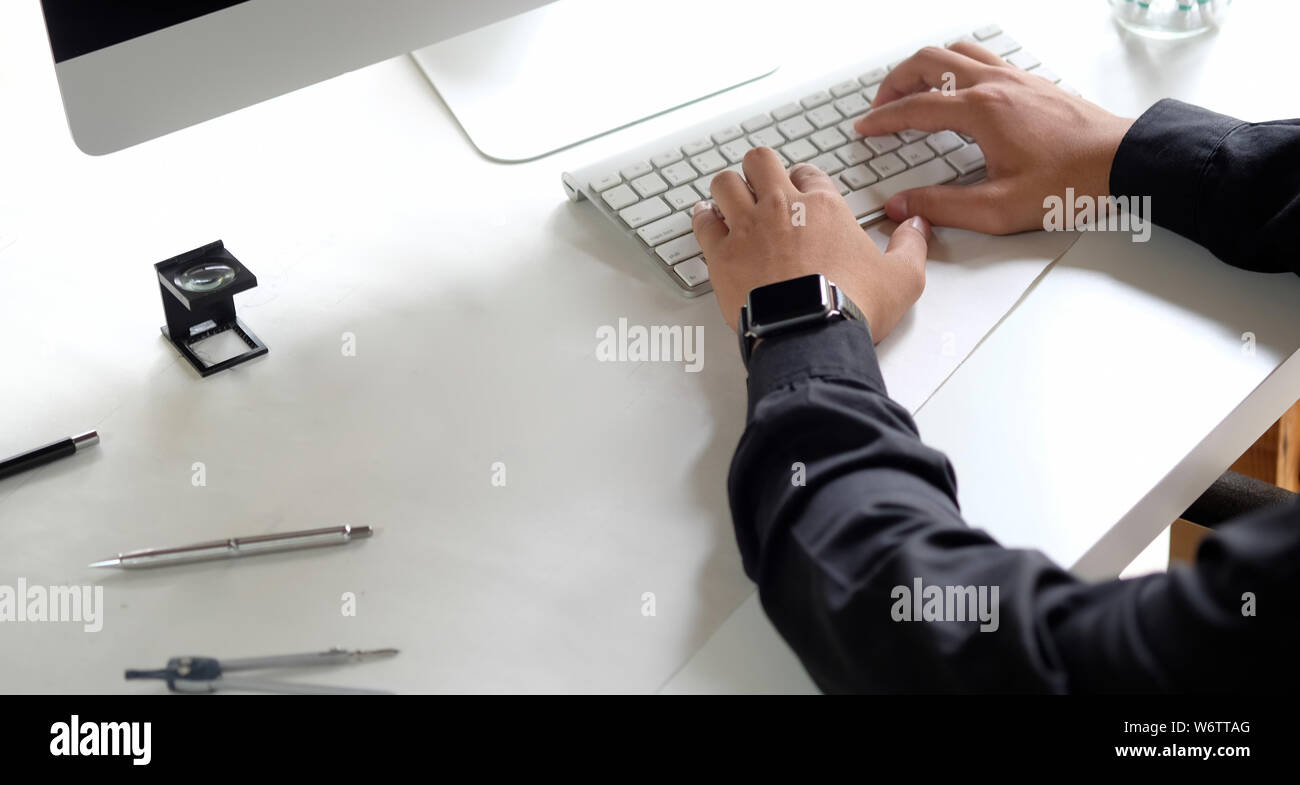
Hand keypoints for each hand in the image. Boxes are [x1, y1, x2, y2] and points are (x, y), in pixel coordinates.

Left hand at [691, 147, 930, 341]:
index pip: (808, 174)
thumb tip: (918, 226)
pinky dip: (703, 218)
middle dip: (761, 170)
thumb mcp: (903, 277)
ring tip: (730, 199)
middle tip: (762, 186)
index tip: (802, 194)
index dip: (804, 182)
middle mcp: (782, 207)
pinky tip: (707, 221)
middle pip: (761, 162)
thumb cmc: (853, 306)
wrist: (811, 335)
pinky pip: (702, 221)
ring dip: (728, 188)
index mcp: (823, 206)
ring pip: (725, 183)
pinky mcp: (721, 254)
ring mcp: (747, 228)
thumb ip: (912, 246)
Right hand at [857, 42, 1134, 233]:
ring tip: (913, 88)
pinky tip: (959, 88)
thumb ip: (942, 207)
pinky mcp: (1033, 82)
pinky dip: (958, 65)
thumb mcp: (998, 208)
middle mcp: (996, 84)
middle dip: (896, 81)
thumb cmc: (1070, 183)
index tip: (864, 128)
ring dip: (926, 65)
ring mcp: (1016, 78)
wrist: (1123, 162)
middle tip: (880, 105)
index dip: (883, 118)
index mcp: (981, 110)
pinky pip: (985, 57)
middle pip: (929, 61)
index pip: (916, 107)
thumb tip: (902, 205)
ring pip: (958, 50)